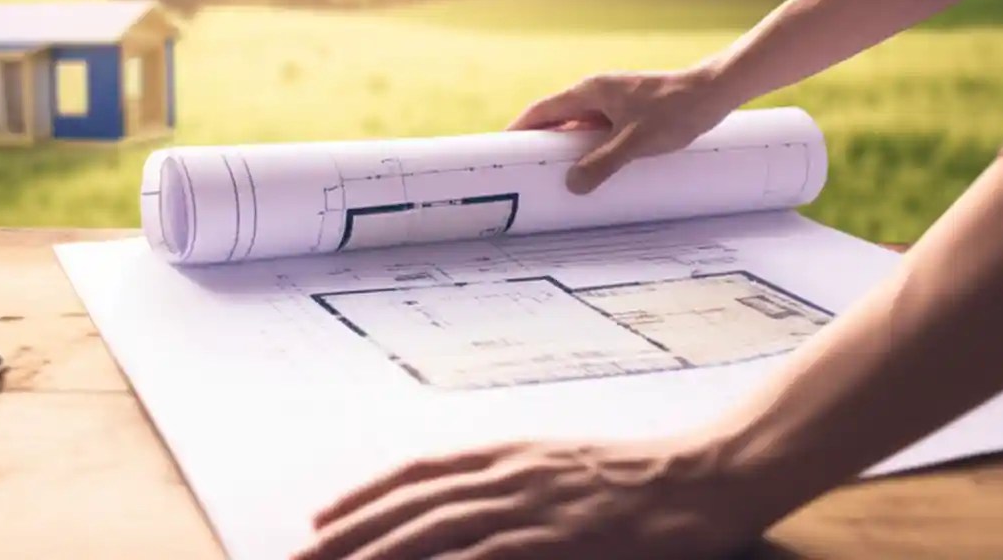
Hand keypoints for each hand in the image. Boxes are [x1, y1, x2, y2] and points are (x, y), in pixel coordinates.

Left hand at [292, 438, 759, 559]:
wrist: (702, 475)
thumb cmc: (639, 474)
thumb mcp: (565, 464)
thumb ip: (514, 480)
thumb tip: (467, 501)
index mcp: (509, 453)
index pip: (419, 472)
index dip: (367, 495)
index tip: (324, 519)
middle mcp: (507, 474)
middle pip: (411, 503)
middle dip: (350, 534)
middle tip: (301, 557)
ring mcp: (529, 506)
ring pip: (432, 530)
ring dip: (374, 552)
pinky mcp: (554, 538)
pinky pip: (481, 557)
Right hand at [508, 64, 745, 194]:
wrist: (714, 92)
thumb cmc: (675, 111)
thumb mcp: (635, 143)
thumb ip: (602, 164)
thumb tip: (571, 185)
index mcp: (588, 91)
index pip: (541, 111)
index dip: (518, 130)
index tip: (500, 149)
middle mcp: (595, 92)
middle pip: (555, 119)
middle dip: (538, 143)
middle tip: (522, 170)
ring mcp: (612, 100)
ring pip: (577, 126)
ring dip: (565, 147)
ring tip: (552, 175)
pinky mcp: (628, 109)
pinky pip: (596, 129)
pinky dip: (587, 146)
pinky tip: (591, 167)